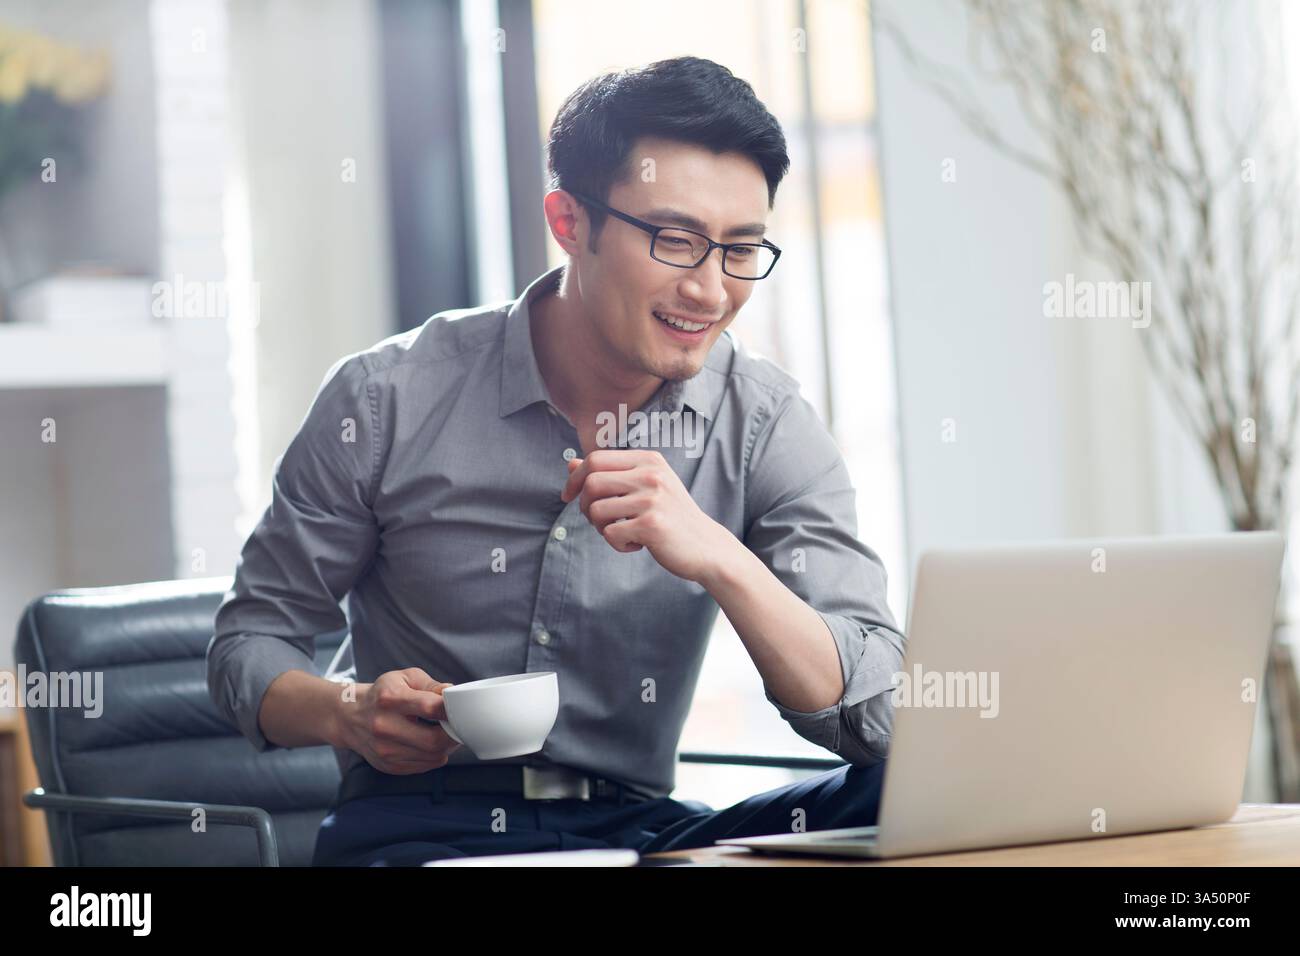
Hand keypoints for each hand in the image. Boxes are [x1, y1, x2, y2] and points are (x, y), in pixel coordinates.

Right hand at [336, 667, 461, 774]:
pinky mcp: (387, 765)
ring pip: (431, 756)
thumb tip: (453, 694)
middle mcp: (384, 726)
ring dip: (446, 747)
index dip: (452, 710)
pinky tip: (430, 744)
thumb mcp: (405, 678)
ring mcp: (384, 749)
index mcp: (390, 698)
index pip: (430, 707)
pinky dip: (434, 757)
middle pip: (433, 740)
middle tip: (458, 726)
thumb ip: (432, 685)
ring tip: (445, 733)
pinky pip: (424, 766)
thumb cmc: (383, 694)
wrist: (350, 716)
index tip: (460, 709)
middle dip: (453, 735)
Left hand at [560, 448, 736, 583]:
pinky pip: (610, 534)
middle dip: (584, 505)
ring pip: (595, 510)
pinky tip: (637, 544)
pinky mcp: (651, 525)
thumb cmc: (671, 516)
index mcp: (649, 460)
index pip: (595, 459)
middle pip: (591, 482)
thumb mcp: (645, 487)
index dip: (575, 478)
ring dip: (600, 528)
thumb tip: (571, 463)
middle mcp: (651, 475)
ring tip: (622, 532)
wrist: (706, 546)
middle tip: (598, 521)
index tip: (569, 496)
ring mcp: (652, 499)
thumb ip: (610, 474)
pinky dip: (617, 544)